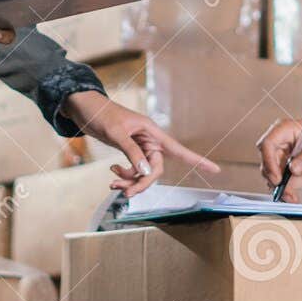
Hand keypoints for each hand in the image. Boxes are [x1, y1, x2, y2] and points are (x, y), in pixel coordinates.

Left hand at [61, 92, 219, 195]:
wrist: (85, 109)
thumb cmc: (102, 115)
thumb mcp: (116, 133)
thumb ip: (132, 152)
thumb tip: (147, 171)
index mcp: (151, 132)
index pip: (178, 149)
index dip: (198, 160)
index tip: (216, 169)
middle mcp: (149, 140)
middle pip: (156, 169)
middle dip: (142, 182)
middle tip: (125, 191)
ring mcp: (139, 147)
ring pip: (143, 172)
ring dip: (130, 181)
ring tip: (113, 183)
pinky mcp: (129, 151)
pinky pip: (134, 169)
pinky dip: (125, 176)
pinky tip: (113, 174)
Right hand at [257, 119, 301, 202]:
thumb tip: (294, 169)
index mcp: (286, 129)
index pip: (268, 143)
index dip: (269, 162)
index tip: (278, 179)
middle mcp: (279, 141)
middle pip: (266, 160)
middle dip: (274, 179)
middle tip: (288, 193)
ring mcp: (279, 154)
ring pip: (269, 173)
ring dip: (278, 187)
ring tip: (292, 197)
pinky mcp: (282, 166)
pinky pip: (277, 179)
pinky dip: (282, 189)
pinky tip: (291, 196)